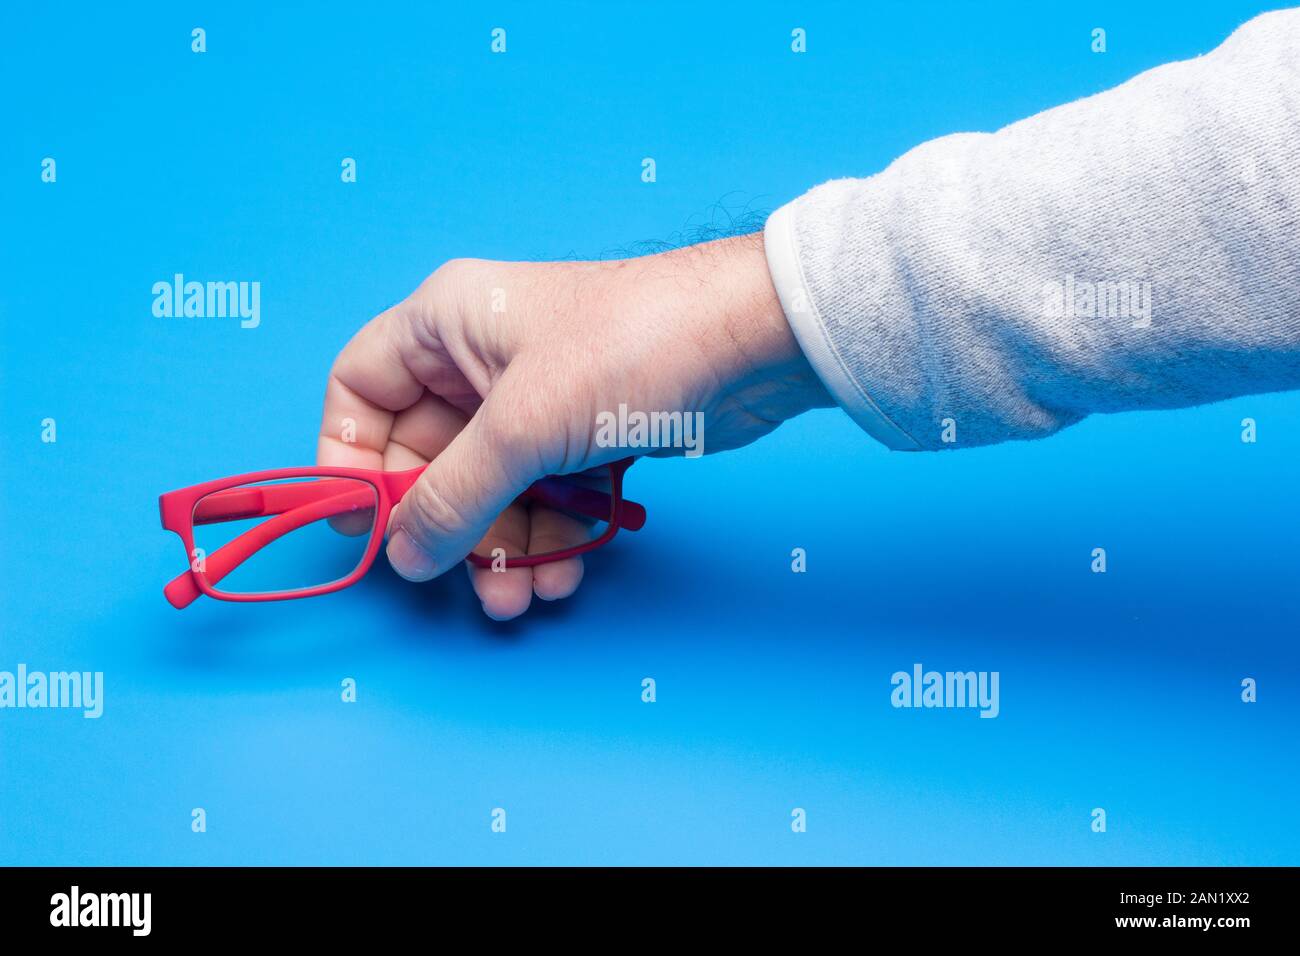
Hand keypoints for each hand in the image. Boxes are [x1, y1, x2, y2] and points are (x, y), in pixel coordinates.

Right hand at [317, 233, 828, 618]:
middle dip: (445, 527)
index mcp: (444, 325)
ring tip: (521, 597)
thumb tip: (401, 555)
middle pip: (426, 459)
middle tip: (460, 582)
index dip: (347, 458)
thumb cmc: (628, 351)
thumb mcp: (522, 428)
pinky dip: (546, 539)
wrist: (748, 344)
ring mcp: (533, 402)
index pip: (360, 390)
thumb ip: (452, 497)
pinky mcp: (580, 436)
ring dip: (499, 550)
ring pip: (487, 490)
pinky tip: (562, 576)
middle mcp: (479, 362)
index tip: (360, 526)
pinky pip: (540, 499)